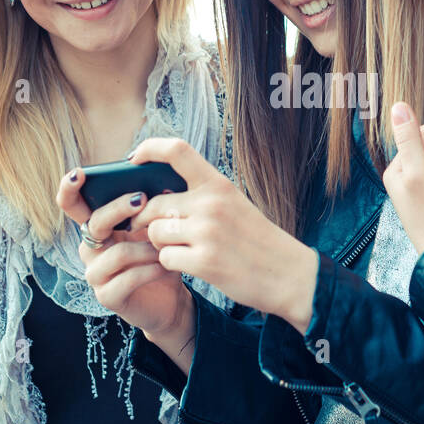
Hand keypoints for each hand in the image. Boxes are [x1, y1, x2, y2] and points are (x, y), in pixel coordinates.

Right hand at [55, 170, 193, 354]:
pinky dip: (150, 270)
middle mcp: (90, 248)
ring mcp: (95, 274)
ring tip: (166, 246)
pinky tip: (165, 266)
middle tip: (142, 199)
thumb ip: (150, 208)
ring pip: (117, 253)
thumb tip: (164, 186)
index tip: (79, 173)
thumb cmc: (158, 255)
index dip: (70, 189)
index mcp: (97, 227)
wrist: (169, 299)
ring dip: (146, 248)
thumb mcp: (154, 228)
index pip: (72, 205)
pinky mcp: (107, 297)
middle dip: (118, 209)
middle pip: (95, 223)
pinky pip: (127, 279)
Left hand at [128, 138, 318, 333]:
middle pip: (154, 204)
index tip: (133, 159)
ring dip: (160, 245)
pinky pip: (165, 258)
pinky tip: (191, 265)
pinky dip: (171, 264)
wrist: (289, 274)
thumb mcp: (234, 205)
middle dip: (146, 220)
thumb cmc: (257, 241)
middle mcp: (211, 204)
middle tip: (154, 231)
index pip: (176, 150)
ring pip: (156, 232)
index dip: (148, 148)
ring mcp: (207, 233)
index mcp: (219, 184)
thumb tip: (158, 196)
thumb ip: (201, 197)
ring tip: (182, 250)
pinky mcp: (205, 262)